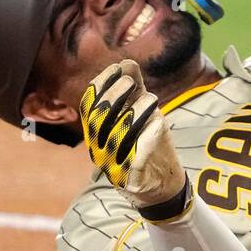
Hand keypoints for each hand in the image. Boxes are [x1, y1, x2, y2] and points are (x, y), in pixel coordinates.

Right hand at [79, 59, 184, 209]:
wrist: (160, 187)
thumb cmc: (146, 145)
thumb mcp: (138, 117)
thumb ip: (133, 92)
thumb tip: (127, 62)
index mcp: (96, 134)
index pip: (89, 105)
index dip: (101, 84)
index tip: (118, 67)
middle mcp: (99, 150)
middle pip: (100, 118)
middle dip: (115, 95)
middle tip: (133, 83)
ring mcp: (114, 166)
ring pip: (119, 135)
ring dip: (136, 112)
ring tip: (152, 99)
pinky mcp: (133, 179)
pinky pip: (138, 157)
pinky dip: (148, 137)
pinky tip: (160, 122)